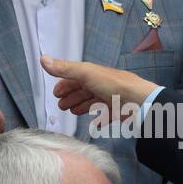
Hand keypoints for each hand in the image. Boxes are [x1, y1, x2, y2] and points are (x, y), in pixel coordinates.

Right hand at [41, 55, 158, 116]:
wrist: (139, 101)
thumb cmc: (114, 85)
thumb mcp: (85, 74)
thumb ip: (65, 69)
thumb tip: (43, 59)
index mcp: (94, 74)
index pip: (75, 77)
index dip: (64, 84)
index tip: (55, 93)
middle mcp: (102, 84)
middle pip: (83, 90)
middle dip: (71, 96)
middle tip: (60, 105)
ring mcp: (110, 98)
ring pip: (93, 102)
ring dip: (81, 106)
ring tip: (72, 112)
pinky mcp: (118, 111)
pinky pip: (107, 115)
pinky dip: (99, 119)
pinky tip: (95, 124)